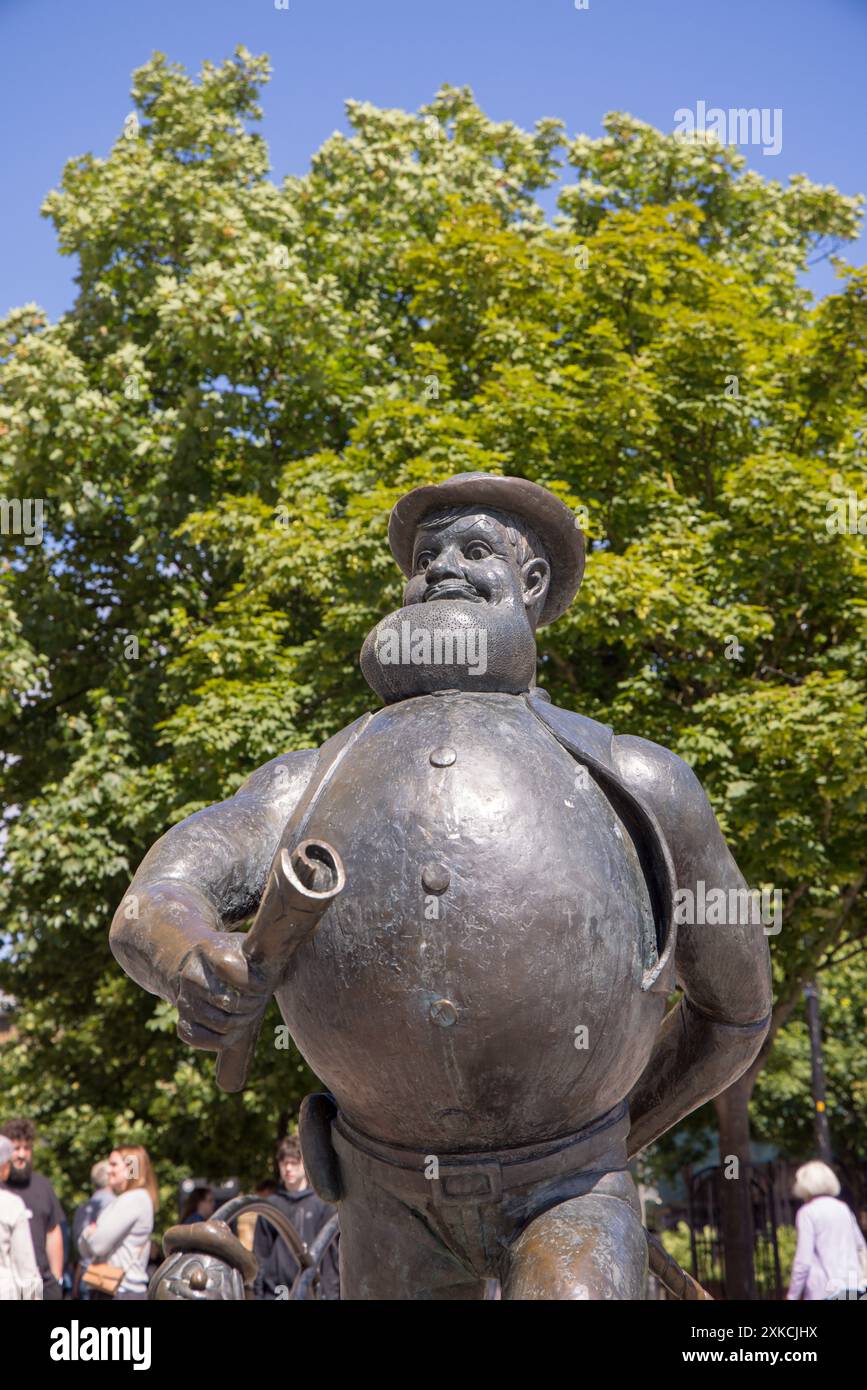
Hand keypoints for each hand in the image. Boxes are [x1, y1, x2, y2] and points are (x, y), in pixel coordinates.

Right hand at [175, 931, 270, 1050]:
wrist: (205, 968)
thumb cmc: (238, 957)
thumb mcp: (249, 947)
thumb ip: (265, 947)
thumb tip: (280, 949)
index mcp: (206, 950)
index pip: (228, 968)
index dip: (254, 982)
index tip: (266, 984)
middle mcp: (189, 975)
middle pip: (227, 1001)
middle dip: (252, 1006)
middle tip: (260, 1002)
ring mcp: (183, 999)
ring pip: (220, 1023)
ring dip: (243, 1024)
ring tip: (250, 1014)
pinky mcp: (182, 1021)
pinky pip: (200, 1039)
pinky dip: (223, 1040)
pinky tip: (235, 1030)